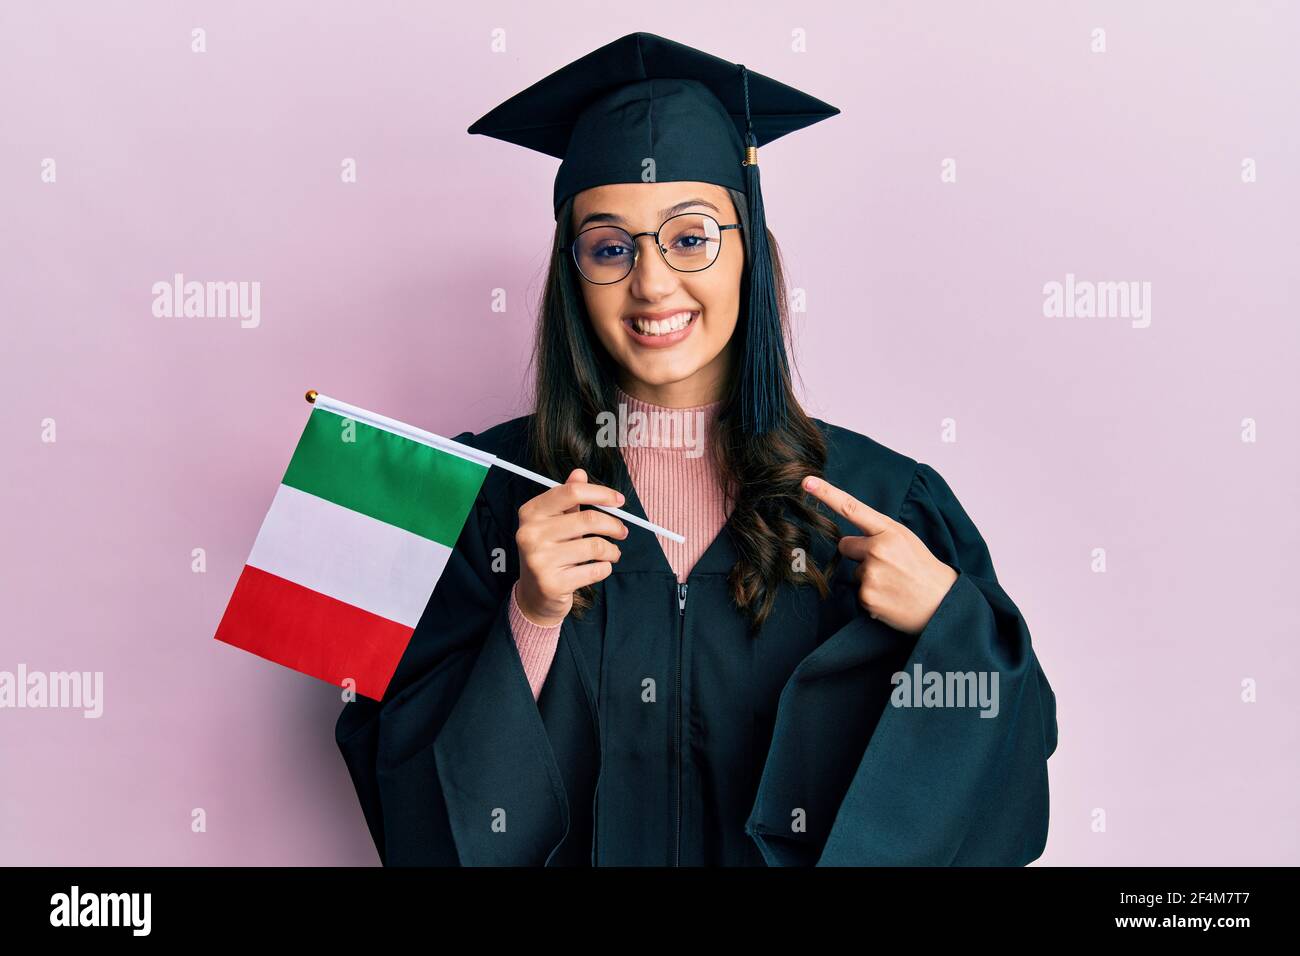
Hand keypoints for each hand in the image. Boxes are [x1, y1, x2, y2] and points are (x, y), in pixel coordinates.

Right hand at [515, 468, 628, 626]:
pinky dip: (605, 568)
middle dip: (614, 525)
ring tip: (612, 553)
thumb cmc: (549, 552)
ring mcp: (539, 560)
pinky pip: (595, 570)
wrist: (534, 595)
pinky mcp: (552, 583)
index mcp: (531, 513)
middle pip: (588, 519)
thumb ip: (567, 498)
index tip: (619, 501)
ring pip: (595, 546)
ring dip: (611, 550)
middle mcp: (530, 534)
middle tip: (623, 532)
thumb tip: (580, 473)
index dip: (601, 493)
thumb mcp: (554, 522)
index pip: (571, 492)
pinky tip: (600, 568)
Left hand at [802, 475, 957, 635]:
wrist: (943, 603)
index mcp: (889, 531)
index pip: (852, 508)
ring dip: (869, 577)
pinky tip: (891, 597)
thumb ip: (879, 533)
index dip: (827, 493)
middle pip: (845, 545)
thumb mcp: (906, 539)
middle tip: (888, 565)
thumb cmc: (923, 568)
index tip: (807, 481)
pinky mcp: (867, 597)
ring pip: (853, 571)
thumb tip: (849, 540)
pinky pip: (858, 592)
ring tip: (895, 583)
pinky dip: (872, 596)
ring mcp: (871, 574)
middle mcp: (878, 550)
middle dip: (859, 553)